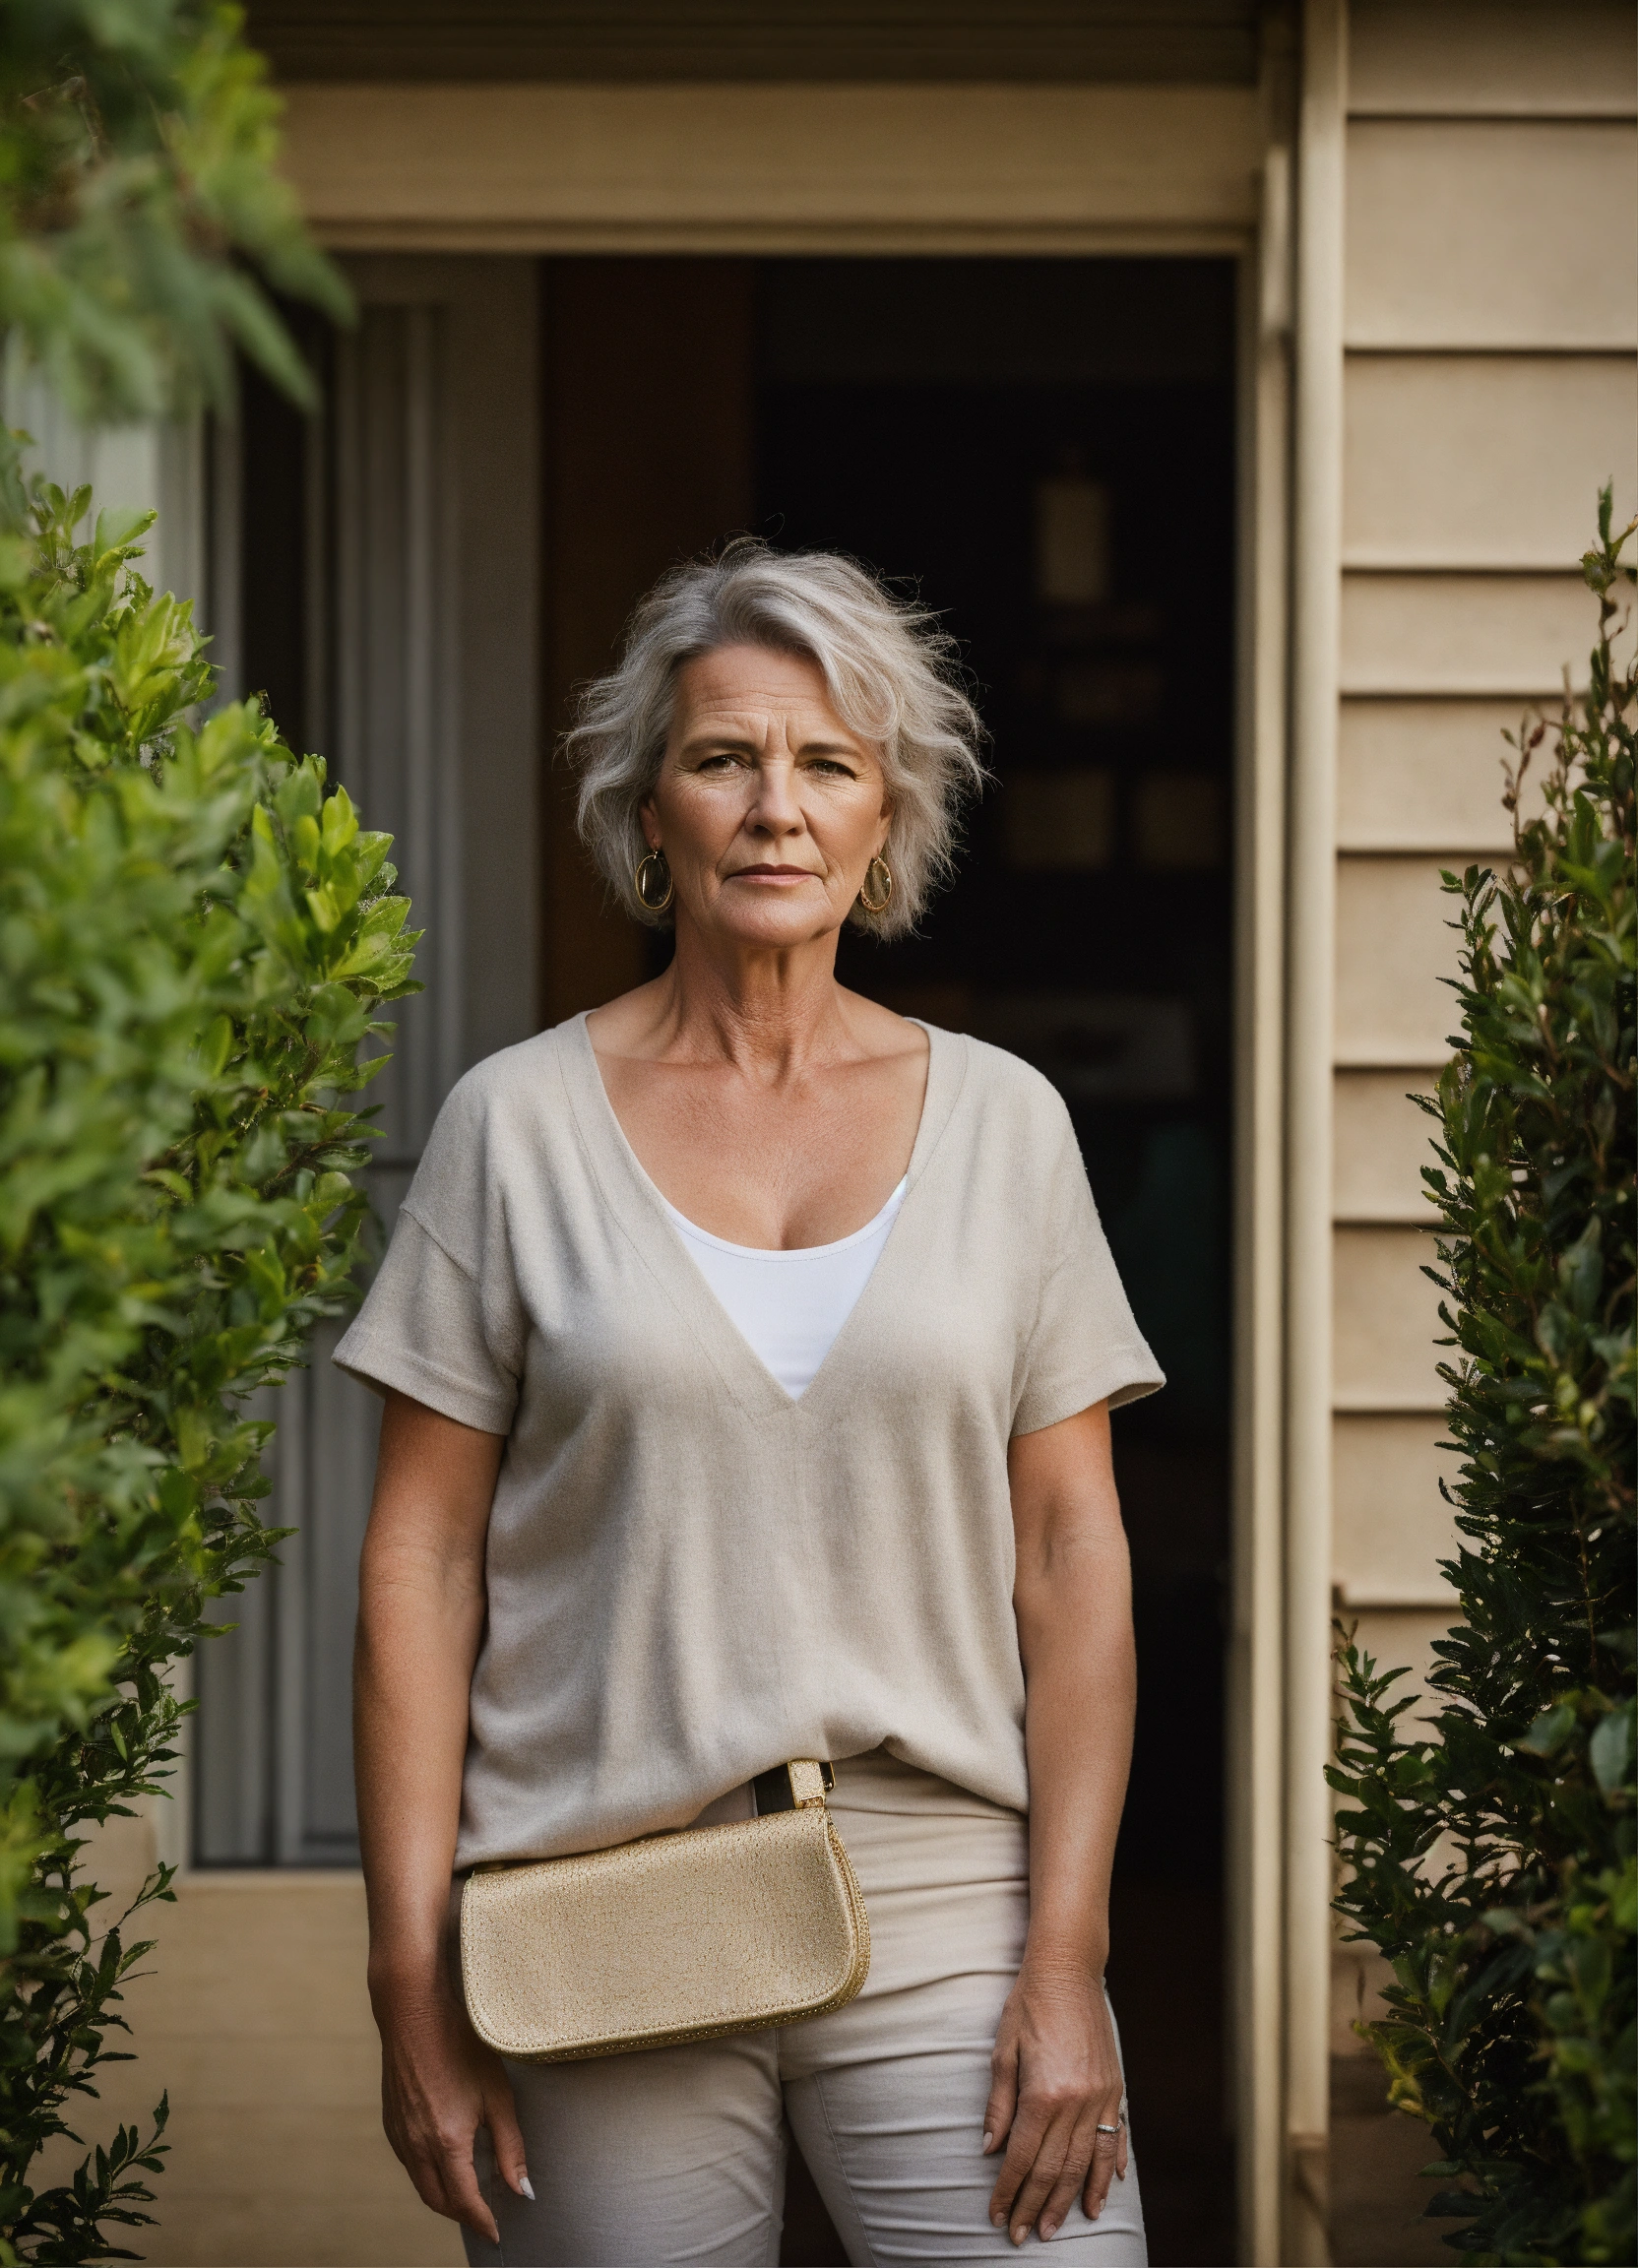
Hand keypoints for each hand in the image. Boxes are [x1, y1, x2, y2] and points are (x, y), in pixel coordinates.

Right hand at [373, 1971, 531, 2241]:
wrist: (414, 2013)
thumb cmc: (460, 2046)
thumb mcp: (497, 2094)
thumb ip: (511, 2147)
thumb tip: (521, 2189)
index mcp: (446, 2142)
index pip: (464, 2202)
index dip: (482, 2221)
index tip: (497, 2233)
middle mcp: (417, 2146)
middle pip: (438, 2201)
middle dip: (462, 2214)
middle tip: (484, 2215)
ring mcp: (399, 2135)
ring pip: (420, 2184)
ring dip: (443, 2196)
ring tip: (467, 2193)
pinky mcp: (390, 2122)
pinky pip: (408, 2163)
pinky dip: (426, 2174)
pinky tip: (443, 2161)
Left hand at [982, 1957, 1128, 2244]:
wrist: (1069, 1969)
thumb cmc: (1028, 2004)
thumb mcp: (1003, 2050)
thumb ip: (999, 2104)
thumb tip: (990, 2150)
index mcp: (1044, 2093)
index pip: (1021, 2157)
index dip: (1008, 2190)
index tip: (998, 2215)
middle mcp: (1077, 2101)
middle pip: (1054, 2169)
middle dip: (1036, 2205)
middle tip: (1024, 2236)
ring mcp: (1102, 2097)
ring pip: (1086, 2163)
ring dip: (1071, 2199)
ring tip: (1058, 2227)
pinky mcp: (1116, 2089)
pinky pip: (1115, 2139)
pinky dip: (1108, 2171)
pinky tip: (1101, 2194)